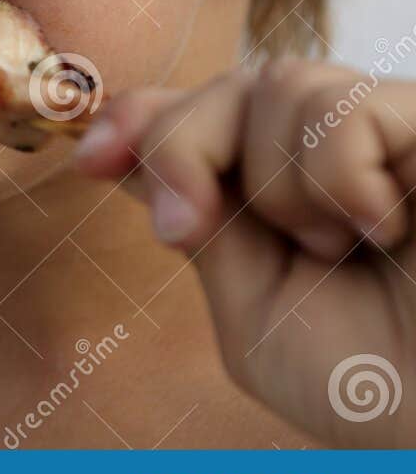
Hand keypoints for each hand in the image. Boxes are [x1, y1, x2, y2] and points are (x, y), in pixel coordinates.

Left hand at [73, 59, 415, 446]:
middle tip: (181, 227)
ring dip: (279, 184)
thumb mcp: (255, 308)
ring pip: (281, 82)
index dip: (139, 116)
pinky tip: (383, 230)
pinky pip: (348, 108)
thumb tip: (122, 149)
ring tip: (334, 250)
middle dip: (180, 147)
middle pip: (227, 85)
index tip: (88, 157)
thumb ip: (204, 224)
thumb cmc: (372, 391)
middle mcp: (340, 148)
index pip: (201, 110)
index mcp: (288, 189)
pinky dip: (340, 176)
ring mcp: (392, 132)